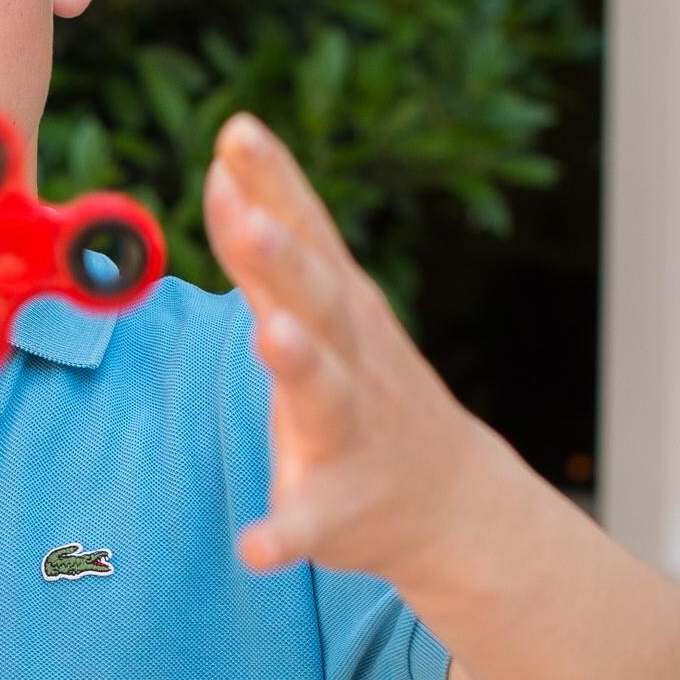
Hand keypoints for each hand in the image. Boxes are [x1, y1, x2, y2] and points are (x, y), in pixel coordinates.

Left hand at [201, 111, 487, 585]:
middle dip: (284, 260)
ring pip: (324, 395)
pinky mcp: (341, 508)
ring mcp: (351, 432)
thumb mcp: (328, 304)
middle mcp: (350, 359)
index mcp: (339, 307)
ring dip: (299, 365)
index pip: (304, 231)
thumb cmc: (365, 386)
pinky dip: (285, 533)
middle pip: (317, 301)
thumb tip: (226, 161)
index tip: (237, 131)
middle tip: (250, 222)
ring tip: (271, 336)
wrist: (453, 502)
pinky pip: (311, 521)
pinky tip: (256, 548)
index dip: (274, 182)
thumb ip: (273, 239)